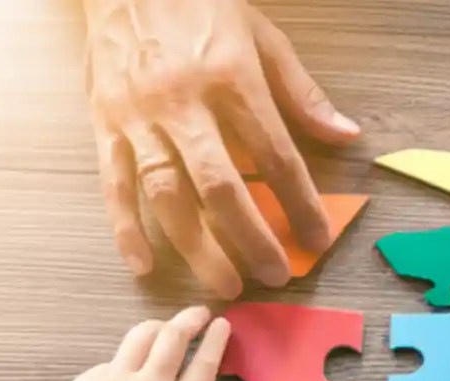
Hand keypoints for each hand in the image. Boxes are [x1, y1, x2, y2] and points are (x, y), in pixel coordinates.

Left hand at [32, 306, 262, 380]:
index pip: (204, 365)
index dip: (216, 340)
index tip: (223, 324)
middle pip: (174, 337)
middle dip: (191, 319)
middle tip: (200, 313)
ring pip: (141, 336)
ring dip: (159, 326)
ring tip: (166, 326)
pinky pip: (112, 359)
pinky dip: (125, 355)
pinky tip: (126, 367)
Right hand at [84, 0, 360, 296]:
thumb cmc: (200, 6)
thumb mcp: (262, 37)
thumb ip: (302, 93)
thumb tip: (345, 136)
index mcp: (231, 78)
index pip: (274, 154)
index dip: (299, 202)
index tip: (317, 238)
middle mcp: (183, 103)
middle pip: (220, 186)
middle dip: (252, 238)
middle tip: (275, 275)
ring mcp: (139, 118)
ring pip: (167, 195)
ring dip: (197, 247)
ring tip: (225, 284)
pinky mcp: (105, 126)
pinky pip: (114, 185)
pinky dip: (126, 229)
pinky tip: (144, 265)